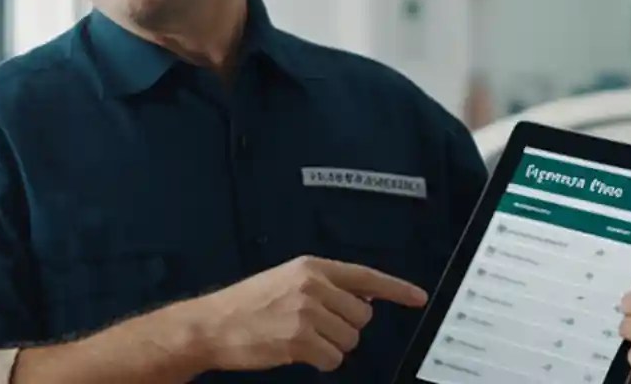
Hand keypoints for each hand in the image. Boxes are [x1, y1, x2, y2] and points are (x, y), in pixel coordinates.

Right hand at [187, 256, 427, 372]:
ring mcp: (307, 313)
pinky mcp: (300, 340)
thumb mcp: (286, 281)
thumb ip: (324, 287)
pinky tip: (295, 352)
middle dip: (344, 328)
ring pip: (349, 341)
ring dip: (330, 347)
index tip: (418, 298)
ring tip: (298, 338)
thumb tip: (364, 302)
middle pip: (361, 317)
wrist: (212, 324)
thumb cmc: (246, 305)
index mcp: (311, 267)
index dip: (396, 289)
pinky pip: (333, 360)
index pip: (364, 277)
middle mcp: (313, 285)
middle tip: (311, 327)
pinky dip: (319, 362)